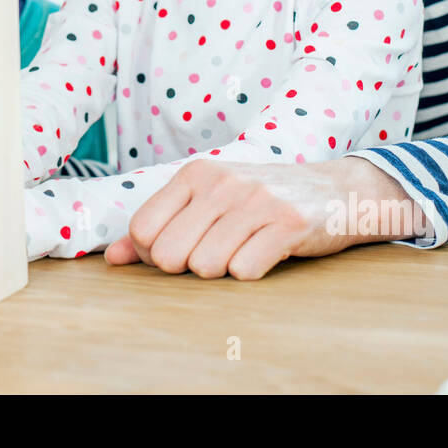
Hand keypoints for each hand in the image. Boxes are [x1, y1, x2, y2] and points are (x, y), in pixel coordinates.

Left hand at [102, 156, 422, 279]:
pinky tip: (267, 253)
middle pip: (170, 255)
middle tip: (218, 251)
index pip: (142, 230)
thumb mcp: (207, 201)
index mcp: (195, 174)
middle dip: (189, 266)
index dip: (156, 253)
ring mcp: (256, 201)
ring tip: (244, 249)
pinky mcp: (288, 224)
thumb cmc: (261, 200)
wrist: (335, 190)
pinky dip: (252, 273)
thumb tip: (112, 258)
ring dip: (223, 270)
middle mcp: (222, 182)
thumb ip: (159, 227)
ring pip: (205, 266)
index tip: (184, 247)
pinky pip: (245, 271)